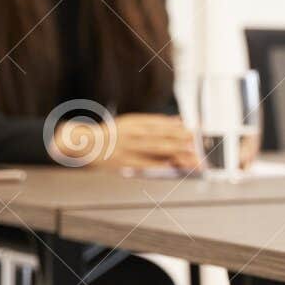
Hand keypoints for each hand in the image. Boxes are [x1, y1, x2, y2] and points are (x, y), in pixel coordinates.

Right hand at [54, 113, 198, 170]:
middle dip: (179, 138)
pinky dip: (158, 163)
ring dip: (174, 150)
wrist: (88, 144)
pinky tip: (170, 165)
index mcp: (135, 122)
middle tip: (196, 141)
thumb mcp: (132, 121)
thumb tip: (178, 120)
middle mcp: (132, 133)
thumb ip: (155, 121)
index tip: (194, 129)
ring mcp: (128, 148)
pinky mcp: (124, 162)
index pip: (160, 123)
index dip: (178, 127)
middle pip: (160, 135)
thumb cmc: (115, 134)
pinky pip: (144, 163)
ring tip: (189, 152)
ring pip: (155, 148)